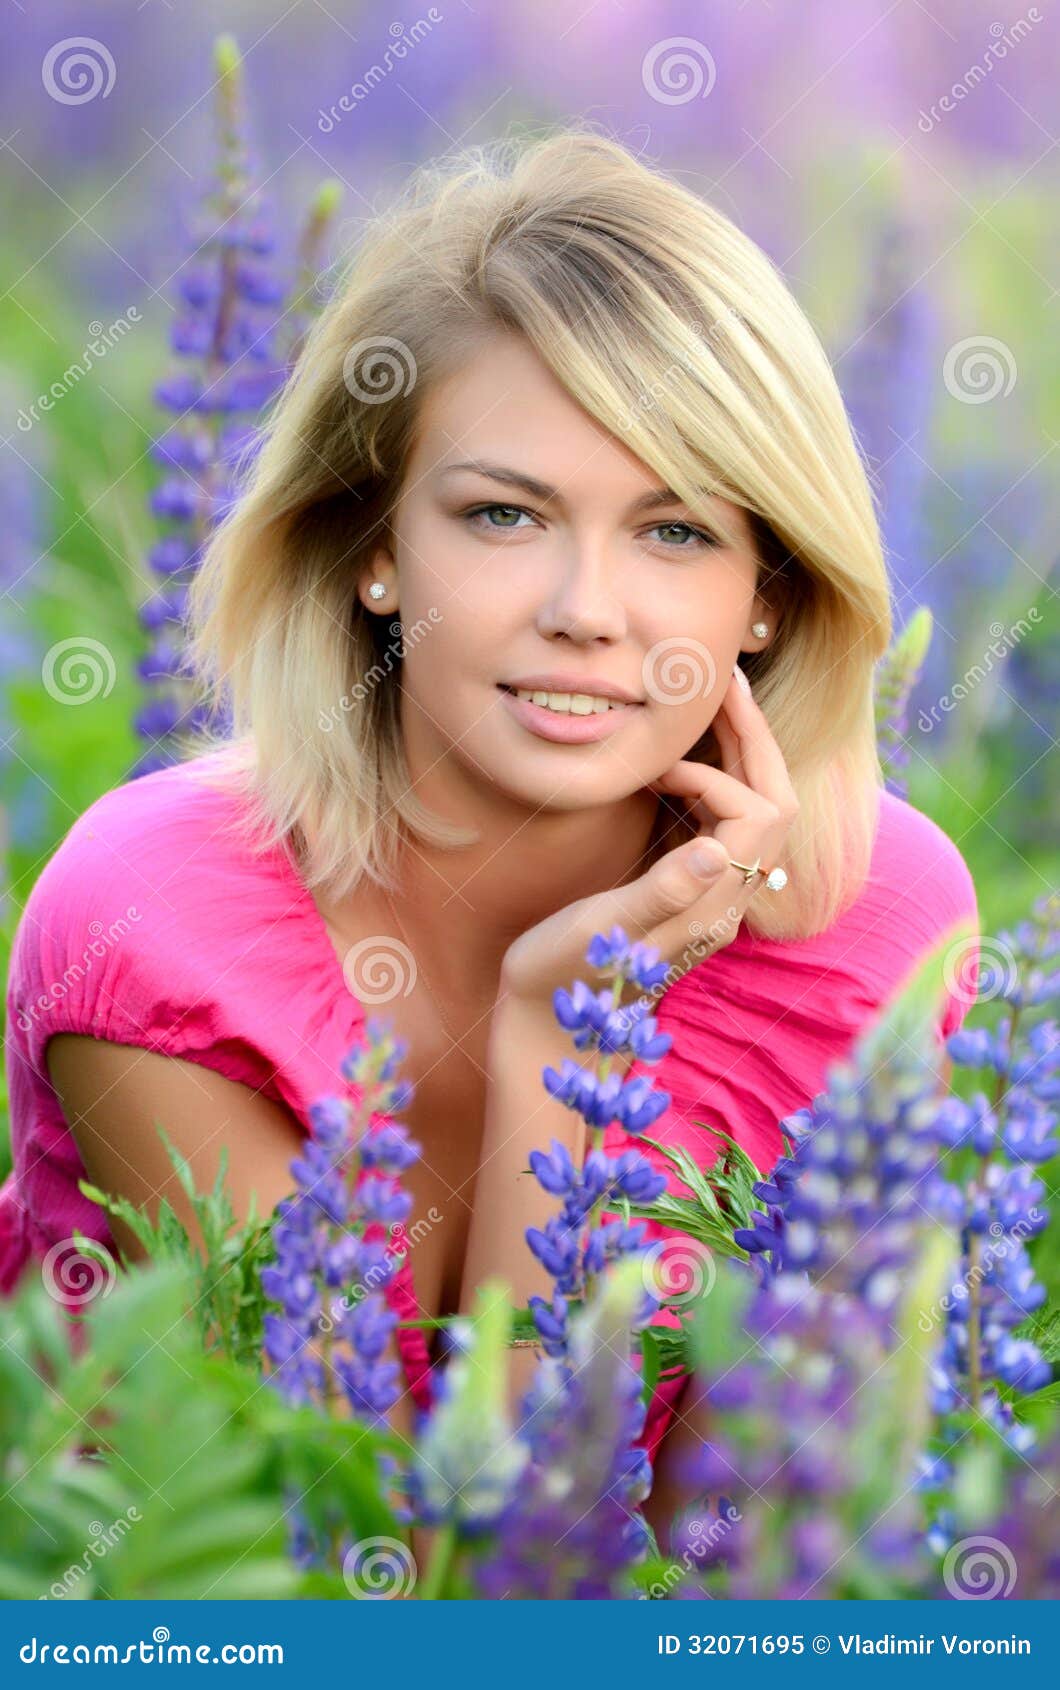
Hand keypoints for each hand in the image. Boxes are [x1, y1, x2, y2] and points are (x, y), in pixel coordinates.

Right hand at [498, 668, 797, 1010]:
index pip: (755, 815)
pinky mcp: (693, 898)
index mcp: (709, 909)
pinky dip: (718, 783)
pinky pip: (730, 829)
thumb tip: (719, 852)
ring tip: (711, 709)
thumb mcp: (603, 930)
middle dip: (754, 740)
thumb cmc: (562, 973)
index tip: (656, 767)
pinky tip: (684, 766)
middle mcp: (724, 905)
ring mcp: (712, 902)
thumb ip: (663, 892)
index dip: (714, 774)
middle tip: (724, 682)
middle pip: (774, 807)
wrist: (547, 1021)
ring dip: (740, 757)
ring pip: (757, 815)